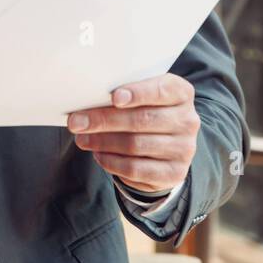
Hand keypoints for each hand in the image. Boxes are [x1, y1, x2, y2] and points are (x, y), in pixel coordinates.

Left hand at [67, 73, 198, 193]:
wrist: (161, 149)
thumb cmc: (141, 112)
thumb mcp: (136, 98)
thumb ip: (119, 95)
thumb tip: (83, 103)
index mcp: (180, 93)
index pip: (162, 90)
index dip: (138, 93)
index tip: (115, 97)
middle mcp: (187, 120)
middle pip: (142, 119)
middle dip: (103, 120)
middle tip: (76, 122)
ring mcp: (184, 148)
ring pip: (135, 144)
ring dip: (102, 142)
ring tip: (81, 139)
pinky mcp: (174, 173)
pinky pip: (136, 168)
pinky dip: (111, 161)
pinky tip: (98, 155)